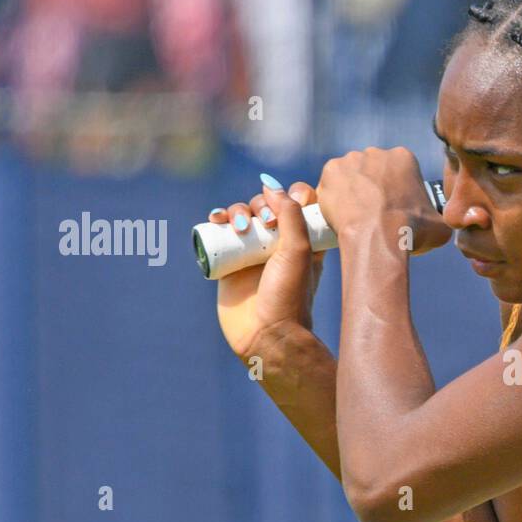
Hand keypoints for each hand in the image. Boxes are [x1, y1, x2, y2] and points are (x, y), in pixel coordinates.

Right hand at [210, 177, 326, 359]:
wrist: (266, 335)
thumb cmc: (289, 295)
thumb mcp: (299, 251)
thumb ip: (292, 215)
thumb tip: (272, 186)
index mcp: (305, 240)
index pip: (299, 203)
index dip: (292, 195)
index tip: (288, 204)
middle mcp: (279, 244)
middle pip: (267, 205)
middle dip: (261, 204)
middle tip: (265, 223)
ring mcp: (253, 253)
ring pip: (242, 215)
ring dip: (238, 211)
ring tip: (239, 228)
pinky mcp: (230, 262)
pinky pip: (220, 232)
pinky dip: (217, 219)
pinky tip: (216, 219)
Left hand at [315, 147, 450, 256]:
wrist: (378, 238)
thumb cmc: (411, 232)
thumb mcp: (439, 226)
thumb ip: (438, 218)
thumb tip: (440, 223)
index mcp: (404, 158)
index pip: (397, 170)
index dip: (395, 189)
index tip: (393, 207)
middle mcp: (376, 152)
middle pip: (372, 168)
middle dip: (371, 186)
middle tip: (372, 212)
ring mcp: (351, 159)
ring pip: (350, 174)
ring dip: (352, 189)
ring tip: (355, 215)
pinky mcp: (331, 171)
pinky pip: (330, 183)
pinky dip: (333, 196)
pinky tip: (341, 213)